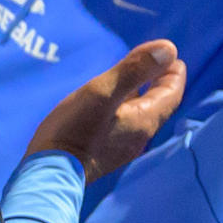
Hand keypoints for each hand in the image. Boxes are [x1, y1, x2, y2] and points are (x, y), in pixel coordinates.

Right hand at [24, 39, 186, 179]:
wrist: (49, 173)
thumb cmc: (75, 130)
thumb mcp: (102, 92)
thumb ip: (134, 70)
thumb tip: (169, 49)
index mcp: (144, 120)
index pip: (171, 94)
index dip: (174, 74)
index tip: (172, 56)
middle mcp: (139, 136)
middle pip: (159, 105)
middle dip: (161, 82)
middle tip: (158, 63)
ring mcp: (122, 147)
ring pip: (142, 115)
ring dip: (143, 95)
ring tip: (135, 78)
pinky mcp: (106, 153)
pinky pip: (125, 124)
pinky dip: (127, 107)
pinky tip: (112, 104)